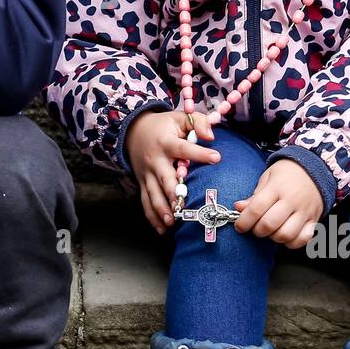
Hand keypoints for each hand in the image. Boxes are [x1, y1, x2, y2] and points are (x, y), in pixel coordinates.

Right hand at [124, 109, 218, 234]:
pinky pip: (145, 202)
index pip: (184, 148)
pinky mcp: (143, 184)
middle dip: (172, 193)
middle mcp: (155, 161)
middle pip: (164, 178)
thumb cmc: (162, 125)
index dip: (199, 153)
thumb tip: (211, 136)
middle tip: (181, 205)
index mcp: (166, 142)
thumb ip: (198, 123)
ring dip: (162, 210)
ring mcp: (147, 174)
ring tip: (172, 222)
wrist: (132, 129)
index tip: (217, 158)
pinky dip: (152, 217)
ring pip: (153, 195)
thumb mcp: (178, 118)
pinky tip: (162, 230)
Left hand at [234, 159, 324, 247]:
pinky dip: (291, 242)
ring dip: (273, 237)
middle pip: (269, 224)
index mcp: (277, 187)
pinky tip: (285, 235)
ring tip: (270, 230)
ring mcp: (305, 211)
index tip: (239, 226)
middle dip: (257, 231)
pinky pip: (303, 239)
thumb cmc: (286, 174)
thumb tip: (238, 208)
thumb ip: (254, 196)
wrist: (315, 170)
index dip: (244, 221)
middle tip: (255, 227)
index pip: (257, 208)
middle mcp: (292, 200)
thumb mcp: (267, 178)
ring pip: (286, 235)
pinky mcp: (314, 220)